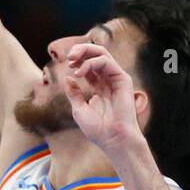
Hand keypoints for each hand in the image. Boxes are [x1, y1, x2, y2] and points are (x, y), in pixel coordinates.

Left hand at [62, 44, 147, 158]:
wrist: (113, 139)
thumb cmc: (98, 129)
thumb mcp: (78, 108)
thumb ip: (73, 93)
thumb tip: (66, 77)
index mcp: (99, 86)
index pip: (89, 64)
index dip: (77, 60)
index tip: (67, 63)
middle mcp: (108, 80)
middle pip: (96, 54)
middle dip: (81, 50)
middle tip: (69, 56)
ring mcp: (116, 79)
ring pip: (102, 53)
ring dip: (85, 52)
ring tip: (72, 60)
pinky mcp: (123, 79)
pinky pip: (106, 62)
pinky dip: (90, 63)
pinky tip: (80, 72)